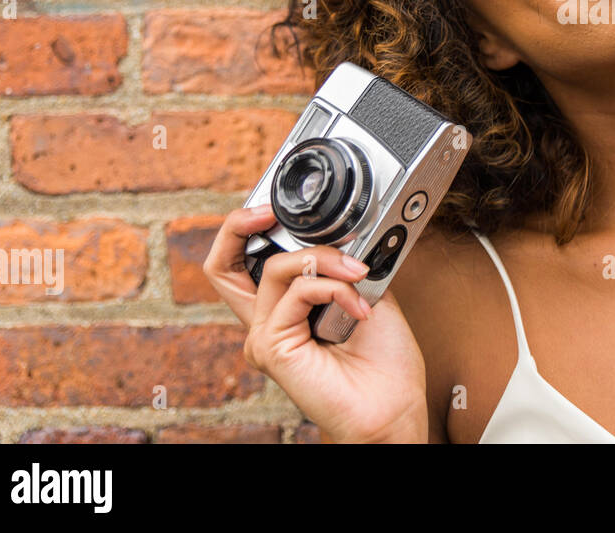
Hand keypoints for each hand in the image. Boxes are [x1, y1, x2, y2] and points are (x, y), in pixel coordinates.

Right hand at [203, 204, 427, 442]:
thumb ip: (344, 266)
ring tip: (358, 274)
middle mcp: (267, 322)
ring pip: (274, 268)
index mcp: (287, 309)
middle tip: (269, 210)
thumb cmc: (384, 363)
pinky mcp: (270, 347)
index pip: (249, 262)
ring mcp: (265, 335)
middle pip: (221, 266)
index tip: (282, 207)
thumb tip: (342, 235)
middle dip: (238, 224)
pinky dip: (332, 287)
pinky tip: (357, 305)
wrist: (393, 406)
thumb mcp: (365, 294)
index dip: (255, 227)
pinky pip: (296, 292)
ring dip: (326, 259)